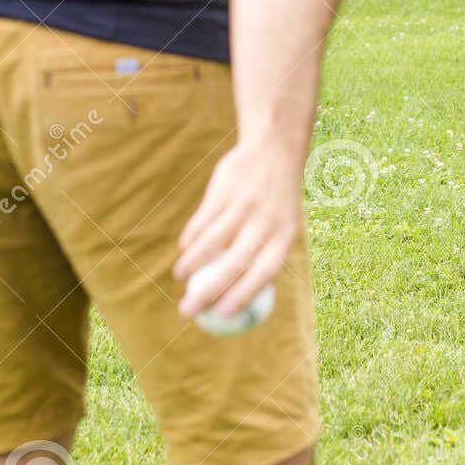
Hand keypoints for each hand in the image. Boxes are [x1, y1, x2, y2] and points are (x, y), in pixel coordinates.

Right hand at [172, 145, 305, 320]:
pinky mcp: (225, 190)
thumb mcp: (283, 224)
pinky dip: (190, 238)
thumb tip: (244, 296)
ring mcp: (244, 205)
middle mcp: (265, 222)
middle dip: (208, 290)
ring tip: (179, 277)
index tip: (221, 315)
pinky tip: (184, 249)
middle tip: (188, 308)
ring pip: (211, 242)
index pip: (264, 272)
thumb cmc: (277, 200)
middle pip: (234, 263)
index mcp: (285, 235)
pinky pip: (202, 221)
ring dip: (191, 263)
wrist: (274, 150)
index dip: (242, 295)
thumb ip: (265, 254)